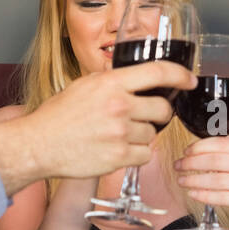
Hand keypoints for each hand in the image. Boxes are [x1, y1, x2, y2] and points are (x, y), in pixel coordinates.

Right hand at [19, 61, 195, 180]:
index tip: (190, 80)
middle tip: (145, 118)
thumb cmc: (58, 116)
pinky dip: (136, 154)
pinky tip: (117, 150)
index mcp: (111, 83)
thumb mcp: (84, 85)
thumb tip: (137, 80)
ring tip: (118, 136)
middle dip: (159, 114)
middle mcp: (119, 106)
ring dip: (143, 136)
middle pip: (164, 109)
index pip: (159, 72)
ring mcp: (120, 133)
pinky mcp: (119, 157)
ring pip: (153, 134)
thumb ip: (112, 81)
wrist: (38, 145)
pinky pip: (145, 155)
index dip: (181, 75)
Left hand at [174, 107, 228, 229]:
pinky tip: (193, 194)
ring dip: (195, 180)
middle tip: (178, 166)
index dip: (200, 146)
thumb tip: (204, 154)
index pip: (224, 144)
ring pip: (218, 179)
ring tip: (182, 181)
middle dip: (192, 162)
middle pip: (218, 160)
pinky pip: (223, 197)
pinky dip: (205, 195)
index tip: (186, 152)